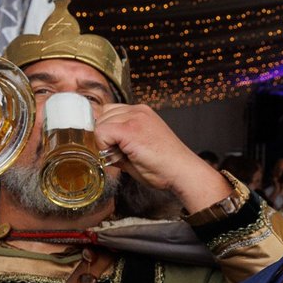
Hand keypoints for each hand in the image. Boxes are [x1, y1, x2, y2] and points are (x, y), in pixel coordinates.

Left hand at [94, 104, 231, 214]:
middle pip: (103, 116)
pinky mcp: (129, 129)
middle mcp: (137, 110)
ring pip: (100, 124)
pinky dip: (104, 146)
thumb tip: (104, 148)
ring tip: (123, 155)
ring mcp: (134, 118)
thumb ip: (121, 142)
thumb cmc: (164, 165)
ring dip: (105, 141)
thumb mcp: (139, 147)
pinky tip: (120, 155)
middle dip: (105, 136)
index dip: (108, 130)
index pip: (110, 112)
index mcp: (141, 113)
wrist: (181, 171)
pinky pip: (101, 132)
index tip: (116, 147)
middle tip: (120, 153)